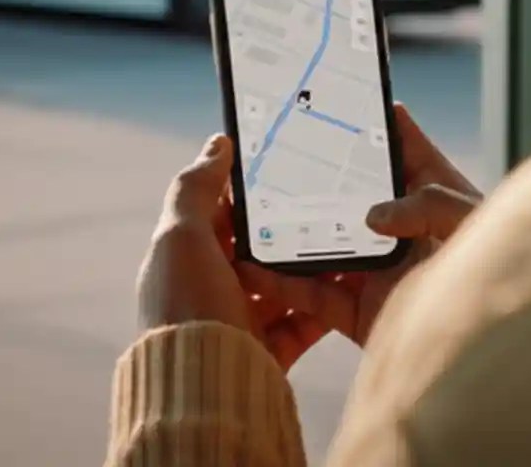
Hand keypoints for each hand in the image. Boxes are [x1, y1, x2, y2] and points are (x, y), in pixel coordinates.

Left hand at [136, 136, 326, 370]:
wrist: (204, 387)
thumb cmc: (185, 305)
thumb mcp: (180, 237)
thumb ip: (196, 188)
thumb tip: (217, 143)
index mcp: (189, 256)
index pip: (222, 212)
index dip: (250, 189)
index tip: (287, 166)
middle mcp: (214, 286)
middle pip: (262, 248)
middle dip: (293, 227)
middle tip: (331, 200)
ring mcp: (243, 319)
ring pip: (289, 282)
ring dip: (314, 265)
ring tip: (348, 239)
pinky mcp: (271, 349)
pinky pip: (306, 320)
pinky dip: (326, 305)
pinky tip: (350, 285)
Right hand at [237, 104, 481, 345]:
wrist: (490, 347)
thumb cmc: (499, 269)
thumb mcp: (471, 221)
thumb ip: (429, 206)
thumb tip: (375, 217)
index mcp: (434, 196)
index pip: (404, 147)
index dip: (376, 121)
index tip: (340, 95)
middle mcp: (401, 232)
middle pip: (349, 194)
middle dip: (313, 177)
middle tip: (270, 153)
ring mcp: (377, 273)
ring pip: (322, 245)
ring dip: (288, 233)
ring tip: (250, 213)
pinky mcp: (361, 313)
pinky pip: (315, 296)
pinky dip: (285, 285)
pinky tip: (258, 270)